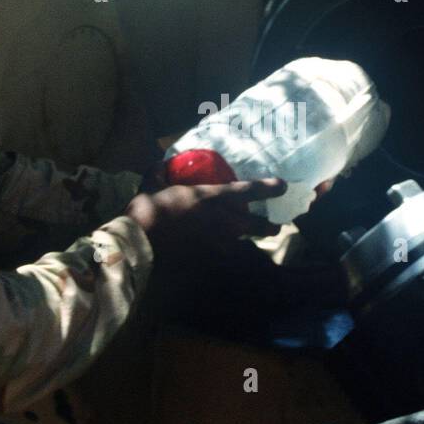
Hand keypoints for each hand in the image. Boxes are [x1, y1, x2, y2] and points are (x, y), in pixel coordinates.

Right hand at [124, 178, 284, 257]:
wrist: (141, 243)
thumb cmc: (148, 209)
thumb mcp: (152, 183)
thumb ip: (160, 171)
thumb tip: (160, 164)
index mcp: (213, 196)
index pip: (250, 191)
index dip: (270, 188)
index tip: (282, 186)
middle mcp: (223, 220)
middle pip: (257, 224)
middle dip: (269, 225)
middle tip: (275, 225)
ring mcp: (219, 242)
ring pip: (242, 241)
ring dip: (245, 239)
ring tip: (244, 240)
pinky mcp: (210, 259)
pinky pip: (224, 255)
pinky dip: (224, 253)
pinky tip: (218, 253)